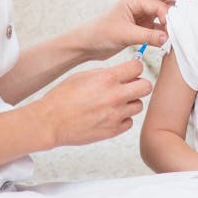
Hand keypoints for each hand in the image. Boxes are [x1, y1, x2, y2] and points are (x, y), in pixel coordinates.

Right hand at [36, 59, 151, 147]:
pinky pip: (129, 122)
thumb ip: (105, 74)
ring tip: (115, 103)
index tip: (129, 71)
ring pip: (139, 105)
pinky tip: (110, 115)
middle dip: (139, 84)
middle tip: (129, 87)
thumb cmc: (62, 97)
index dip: (134, 68)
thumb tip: (121, 72)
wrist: (51, 121)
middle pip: (146, 86)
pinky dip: (123, 118)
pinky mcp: (113, 130)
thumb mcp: (83, 76)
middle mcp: (115, 96)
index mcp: (107, 78)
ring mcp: (115, 115)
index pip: (137, 67)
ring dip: (130, 102)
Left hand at [76, 0, 197, 60]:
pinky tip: (179, 30)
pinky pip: (161, 20)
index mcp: (134, 0)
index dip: (169, 16)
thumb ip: (147, 36)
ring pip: (165, 6)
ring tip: (193, 14)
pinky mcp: (142, 24)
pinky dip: (170, 24)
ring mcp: (141, 12)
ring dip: (178, 9)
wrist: (87, 44)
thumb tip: (167, 38)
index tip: (175, 30)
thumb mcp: (124, 35)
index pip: (159, 4)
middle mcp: (139, 2)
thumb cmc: (101, 34)